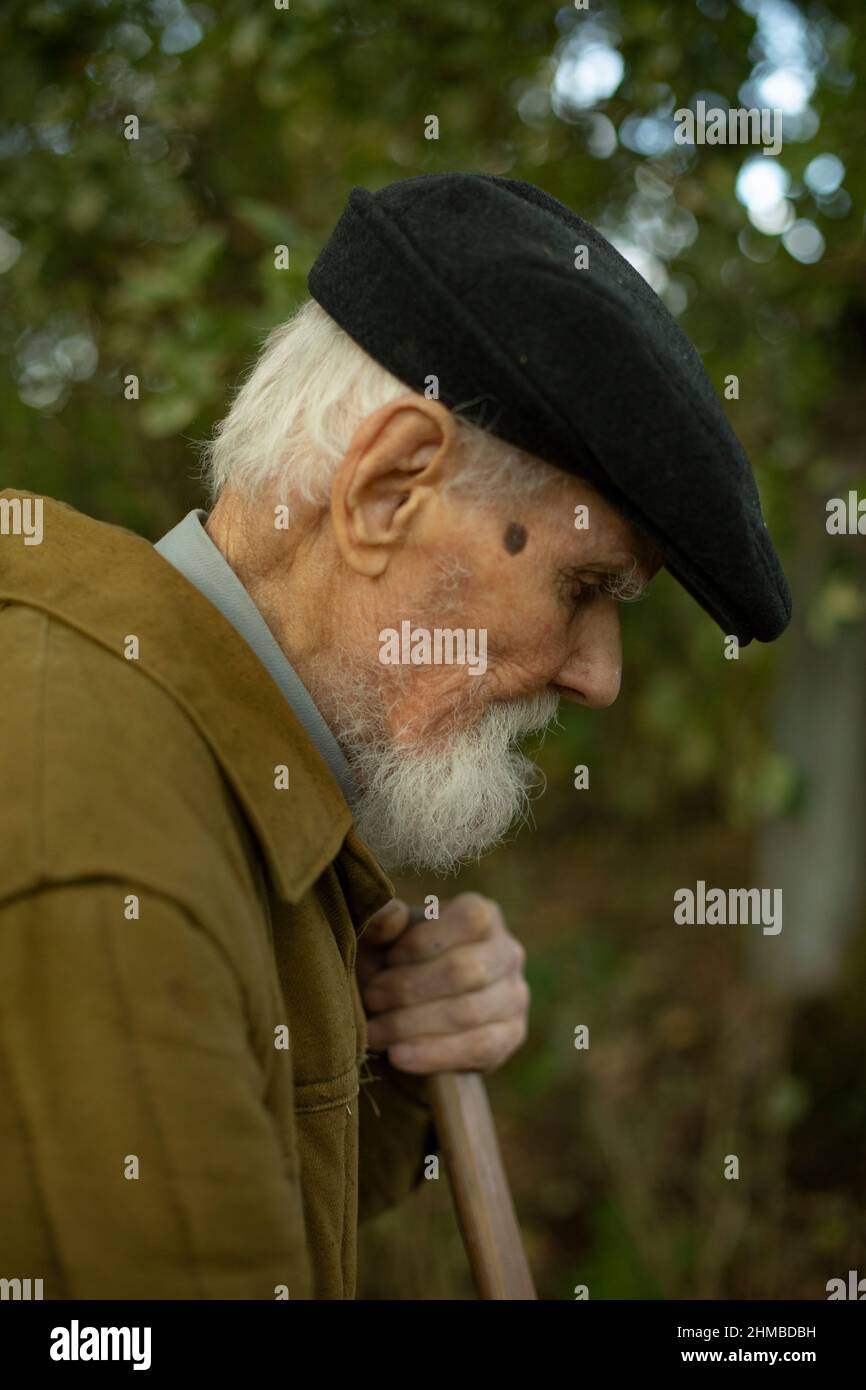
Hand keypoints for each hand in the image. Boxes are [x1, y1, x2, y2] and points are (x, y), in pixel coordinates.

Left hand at [357, 892, 528, 1074]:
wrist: (406, 1011)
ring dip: (413, 1024)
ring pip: (470, 1012)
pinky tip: (398, 1056)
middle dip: (410, 988)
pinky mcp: (512, 1035)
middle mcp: (508, 952)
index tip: (387, 959)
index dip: (425, 940)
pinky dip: (434, 1054)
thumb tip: (393, 914)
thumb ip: (380, 923)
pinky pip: (480, 1048)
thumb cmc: (392, 965)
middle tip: (371, 999)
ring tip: (375, 1032)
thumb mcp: (381, 940)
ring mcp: (515, 995)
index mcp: (483, 916)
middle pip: (467, 969)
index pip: (470, 919)